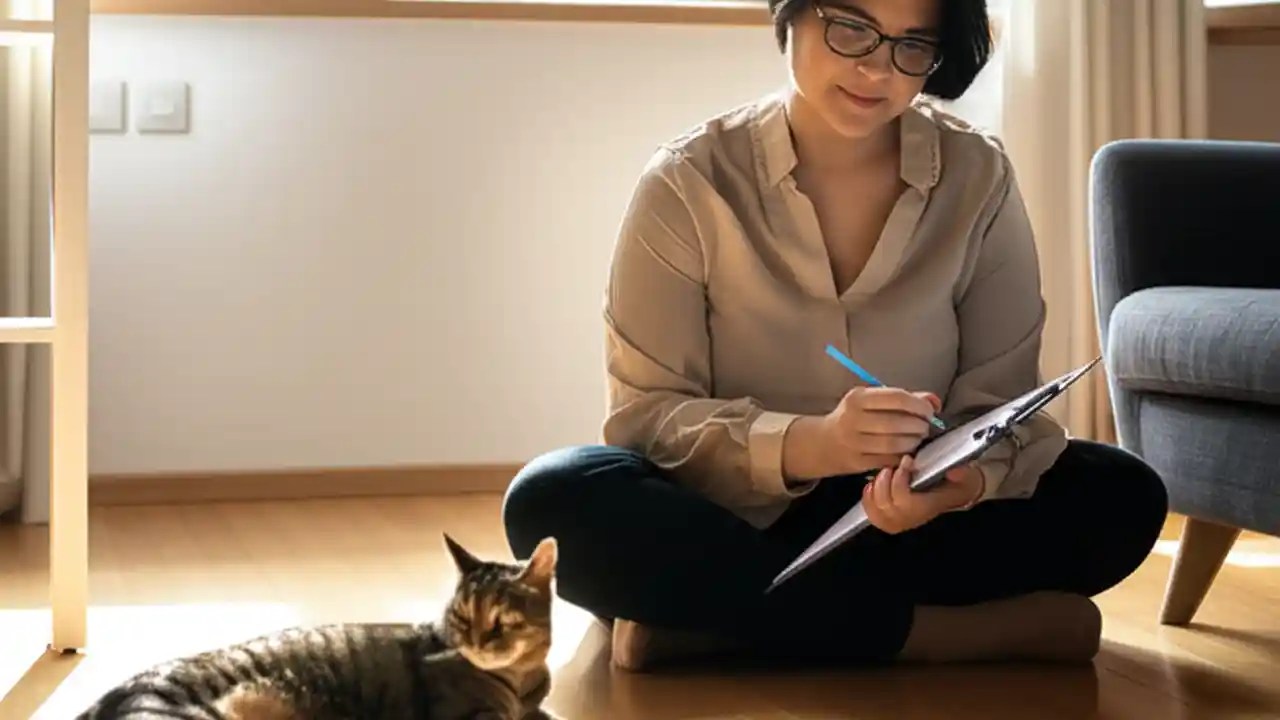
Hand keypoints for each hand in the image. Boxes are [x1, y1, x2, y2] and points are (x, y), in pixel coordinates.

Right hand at [817, 386, 941, 475]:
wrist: (824, 442)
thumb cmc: (855, 417)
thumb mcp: (872, 401)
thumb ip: (904, 399)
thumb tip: (934, 401)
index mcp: (857, 398)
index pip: (897, 398)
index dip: (919, 406)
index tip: (929, 411)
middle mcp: (853, 419)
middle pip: (897, 423)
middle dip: (919, 426)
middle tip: (924, 427)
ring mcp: (854, 442)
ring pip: (894, 444)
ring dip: (913, 442)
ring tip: (916, 439)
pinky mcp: (857, 462)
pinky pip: (889, 460)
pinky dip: (903, 456)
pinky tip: (906, 451)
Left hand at [861, 455, 985, 533]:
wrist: (955, 496)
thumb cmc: (956, 485)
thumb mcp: (965, 477)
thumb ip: (961, 474)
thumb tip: (955, 471)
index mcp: (927, 508)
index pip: (905, 500)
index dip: (900, 480)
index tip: (906, 460)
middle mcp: (911, 519)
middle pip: (886, 505)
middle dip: (884, 482)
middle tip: (890, 466)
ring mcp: (898, 522)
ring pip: (875, 509)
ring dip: (875, 488)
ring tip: (884, 473)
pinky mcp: (888, 520)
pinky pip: (870, 512)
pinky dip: (868, 497)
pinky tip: (874, 485)